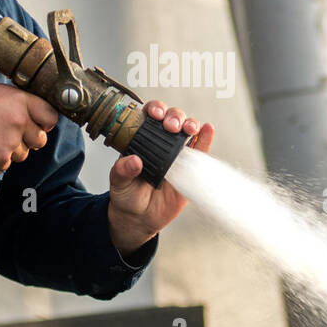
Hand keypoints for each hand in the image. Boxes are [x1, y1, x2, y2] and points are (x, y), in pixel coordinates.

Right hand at [0, 83, 58, 174]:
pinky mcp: (0, 161)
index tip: (40, 123)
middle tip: (13, 133)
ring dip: (13, 149)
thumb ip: (19, 100)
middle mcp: (19, 123)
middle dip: (30, 139)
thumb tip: (36, 106)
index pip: (51, 116)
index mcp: (20, 103)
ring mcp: (10, 144)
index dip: (45, 121)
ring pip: (24, 154)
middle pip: (41, 139)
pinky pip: (8, 163)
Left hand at [107, 100, 214, 255]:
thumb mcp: (118, 182)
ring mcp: (177, 152)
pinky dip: (205, 138)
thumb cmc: (127, 195)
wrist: (140, 217)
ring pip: (187, 129)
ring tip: (189, 128)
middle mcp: (161, 141)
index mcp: (141, 139)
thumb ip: (123, 170)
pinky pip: (200, 149)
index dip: (155, 109)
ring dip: (190, 123)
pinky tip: (207, 129)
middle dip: (174, 116)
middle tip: (171, 126)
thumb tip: (133, 161)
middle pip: (171, 118)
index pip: (149, 116)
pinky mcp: (190, 167)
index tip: (155, 115)